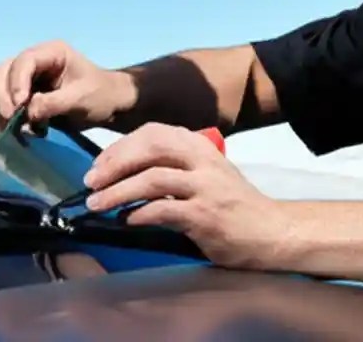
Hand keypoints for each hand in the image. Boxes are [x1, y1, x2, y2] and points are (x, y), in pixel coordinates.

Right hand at [0, 39, 134, 132]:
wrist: (110, 106)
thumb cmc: (101, 96)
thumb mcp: (80, 99)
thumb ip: (52, 103)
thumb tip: (25, 113)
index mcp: (51, 52)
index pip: (24, 61)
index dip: (16, 82)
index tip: (19, 106)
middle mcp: (35, 61)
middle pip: (4, 71)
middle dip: (2, 96)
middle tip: (8, 121)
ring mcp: (28, 77)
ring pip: (0, 86)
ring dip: (0, 108)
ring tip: (11, 129)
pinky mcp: (25, 94)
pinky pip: (6, 102)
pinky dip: (6, 117)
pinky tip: (18, 131)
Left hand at [82, 122, 290, 269]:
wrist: (271, 231)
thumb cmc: (233, 204)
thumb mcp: (206, 173)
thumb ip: (174, 166)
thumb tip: (124, 173)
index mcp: (199, 145)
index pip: (152, 133)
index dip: (120, 147)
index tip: (99, 165)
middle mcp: (202, 160)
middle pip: (148, 148)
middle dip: (113, 164)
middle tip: (91, 182)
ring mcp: (205, 187)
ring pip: (151, 179)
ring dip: (117, 192)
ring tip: (96, 205)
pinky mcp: (205, 215)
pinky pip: (163, 210)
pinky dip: (138, 214)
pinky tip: (126, 221)